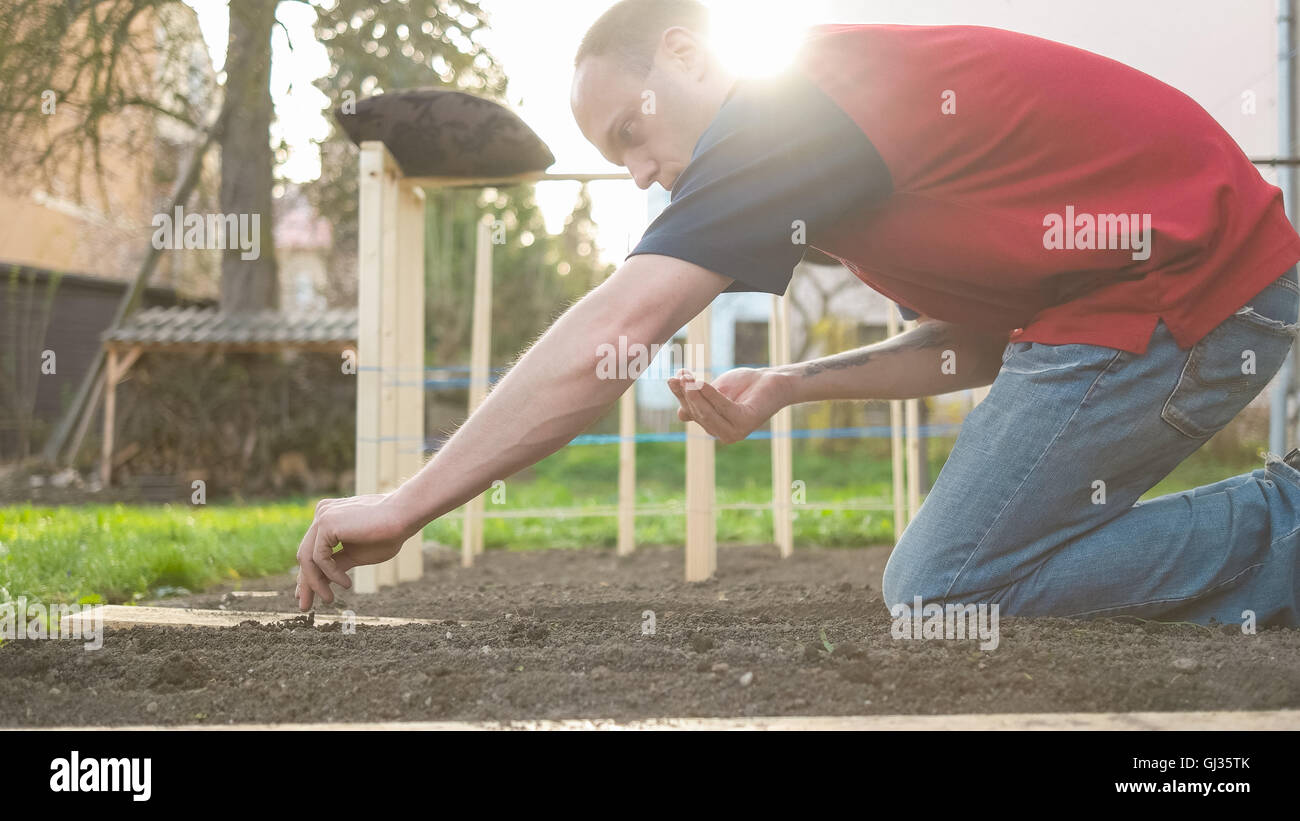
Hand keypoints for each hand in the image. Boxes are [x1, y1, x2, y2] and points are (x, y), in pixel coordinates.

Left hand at [294, 493, 413, 610]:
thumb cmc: (388, 534)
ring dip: (316, 583)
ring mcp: (322, 517)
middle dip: (305, 582)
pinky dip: (331, 574)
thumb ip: (338, 563)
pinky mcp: (326, 523)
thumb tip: (321, 581)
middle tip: (305, 606)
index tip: (309, 595)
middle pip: (305, 555)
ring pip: (307, 558)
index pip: (312, 551)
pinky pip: (320, 558)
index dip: (309, 575)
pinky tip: (346, 584)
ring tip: (329, 599)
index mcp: (329, 519)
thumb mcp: (357, 554)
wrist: (404, 516)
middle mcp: (322, 514)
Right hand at [666, 367, 792, 443]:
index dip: (680, 396)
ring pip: (707, 412)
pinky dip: (711, 395)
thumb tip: (680, 414)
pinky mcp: (746, 421)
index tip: (672, 378)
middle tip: (680, 375)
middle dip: (686, 394)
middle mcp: (723, 434)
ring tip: (687, 378)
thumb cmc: (745, 386)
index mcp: (714, 427)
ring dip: (695, 395)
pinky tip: (701, 382)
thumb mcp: (716, 392)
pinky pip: (723, 407)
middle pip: (697, 413)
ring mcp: (735, 431)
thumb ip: (699, 401)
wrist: (774, 381)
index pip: (690, 414)